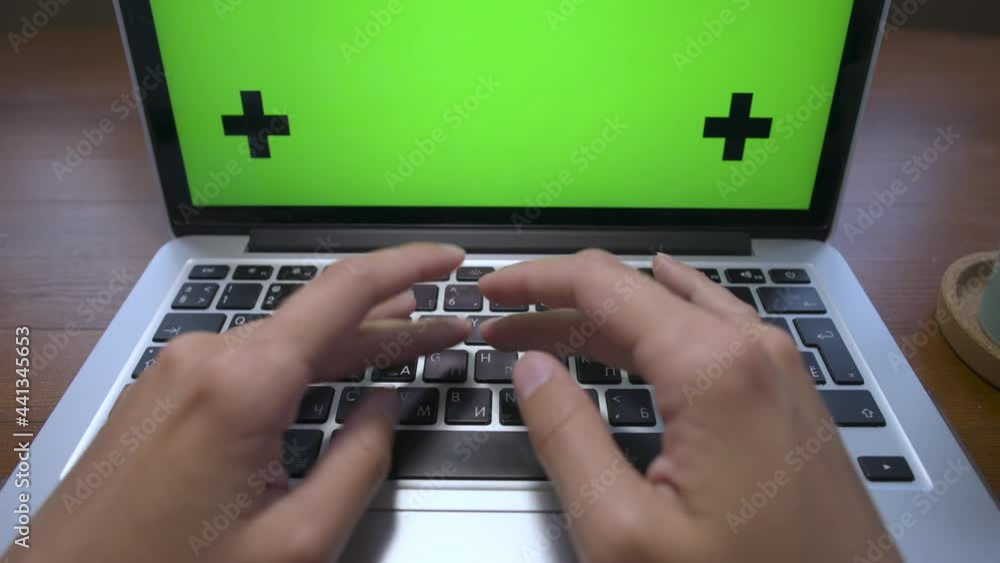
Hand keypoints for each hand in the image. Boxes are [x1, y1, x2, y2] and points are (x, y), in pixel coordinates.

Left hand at [12, 243, 469, 562]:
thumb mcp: (297, 538)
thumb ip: (361, 461)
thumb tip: (388, 405)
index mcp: (242, 382)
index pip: (345, 290)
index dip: (409, 264)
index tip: (450, 259)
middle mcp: (205, 356)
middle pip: (321, 317)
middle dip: (392, 321)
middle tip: (448, 329)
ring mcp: (177, 368)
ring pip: (286, 339)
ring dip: (349, 342)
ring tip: (407, 339)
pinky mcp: (164, 389)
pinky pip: (249, 359)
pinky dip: (303, 361)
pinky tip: (334, 367)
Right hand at [479, 250, 898, 562]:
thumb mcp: (625, 532)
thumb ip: (567, 437)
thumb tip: (531, 371)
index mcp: (713, 368)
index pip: (602, 284)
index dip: (534, 281)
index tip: (490, 290)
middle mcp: (754, 351)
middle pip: (635, 292)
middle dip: (557, 303)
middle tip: (501, 323)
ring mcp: (779, 371)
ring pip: (673, 311)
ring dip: (603, 318)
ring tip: (546, 334)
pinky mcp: (788, 397)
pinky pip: (711, 333)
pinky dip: (654, 327)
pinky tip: (646, 314)